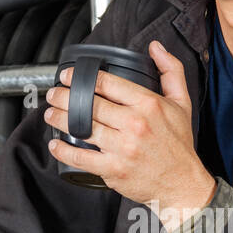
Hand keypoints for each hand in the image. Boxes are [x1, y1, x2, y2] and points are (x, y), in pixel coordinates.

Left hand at [43, 40, 216, 221]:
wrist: (182, 184)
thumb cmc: (179, 145)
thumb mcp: (182, 103)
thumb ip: (171, 71)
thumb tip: (156, 48)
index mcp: (148, 105)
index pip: (107, 83)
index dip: (82, 77)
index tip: (68, 75)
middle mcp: (134, 125)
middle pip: (90, 104)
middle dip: (65, 96)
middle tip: (54, 93)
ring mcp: (122, 148)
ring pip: (82, 127)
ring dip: (60, 119)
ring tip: (50, 113)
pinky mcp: (114, 169)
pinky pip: (82, 158)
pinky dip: (64, 150)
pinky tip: (55, 143)